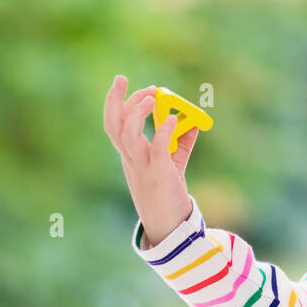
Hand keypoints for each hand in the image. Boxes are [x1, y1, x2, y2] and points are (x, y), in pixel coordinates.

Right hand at [103, 75, 199, 248]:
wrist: (169, 224)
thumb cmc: (168, 192)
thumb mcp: (173, 162)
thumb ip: (181, 141)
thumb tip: (193, 120)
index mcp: (129, 154)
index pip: (112, 123)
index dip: (114, 101)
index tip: (123, 81)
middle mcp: (130, 158)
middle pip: (114, 125)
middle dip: (120, 100)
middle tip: (143, 87)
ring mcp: (142, 167)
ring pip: (127, 136)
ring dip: (137, 113)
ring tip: (153, 98)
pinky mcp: (159, 174)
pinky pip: (156, 150)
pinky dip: (163, 132)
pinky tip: (175, 120)